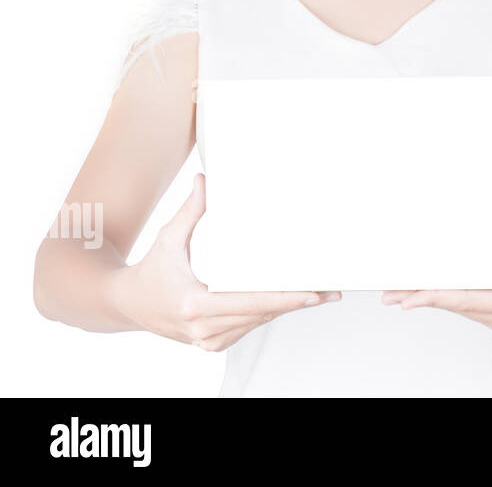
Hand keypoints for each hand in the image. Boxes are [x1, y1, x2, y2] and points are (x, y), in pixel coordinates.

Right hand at [109, 173, 341, 350]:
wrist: (127, 304)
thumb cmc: (150, 271)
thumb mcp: (168, 238)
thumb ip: (191, 211)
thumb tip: (205, 181)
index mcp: (193, 305)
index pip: (248, 303)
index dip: (282, 298)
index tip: (310, 293)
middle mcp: (202, 328)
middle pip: (261, 314)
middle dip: (297, 301)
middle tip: (330, 290)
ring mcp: (208, 340)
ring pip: (258, 322)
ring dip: (288, 308)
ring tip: (321, 294)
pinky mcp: (212, 343)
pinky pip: (249, 327)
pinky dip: (269, 313)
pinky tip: (291, 301)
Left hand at [381, 168, 491, 336]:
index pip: (470, 299)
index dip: (437, 296)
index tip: (411, 295)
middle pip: (460, 308)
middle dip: (425, 298)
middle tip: (392, 293)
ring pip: (466, 313)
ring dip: (436, 302)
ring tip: (405, 294)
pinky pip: (476, 314)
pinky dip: (455, 303)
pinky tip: (435, 296)